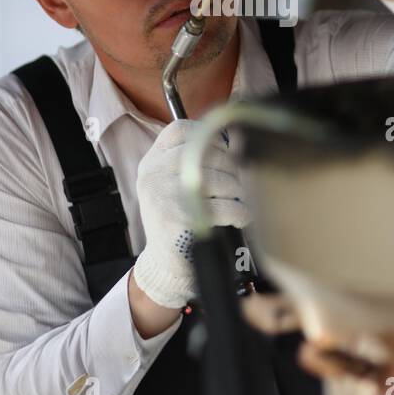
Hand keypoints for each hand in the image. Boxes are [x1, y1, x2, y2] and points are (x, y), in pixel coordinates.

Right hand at [131, 120, 250, 309]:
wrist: (165, 263)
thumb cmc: (177, 218)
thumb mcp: (171, 183)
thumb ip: (192, 159)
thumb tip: (236, 141)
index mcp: (152, 162)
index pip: (182, 130)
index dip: (208, 137)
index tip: (221, 152)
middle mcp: (154, 175)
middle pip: (208, 154)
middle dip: (231, 170)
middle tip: (234, 186)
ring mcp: (165, 196)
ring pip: (223, 180)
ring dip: (238, 193)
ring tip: (235, 203)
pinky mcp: (182, 220)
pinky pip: (228, 207)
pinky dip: (241, 213)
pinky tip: (238, 218)